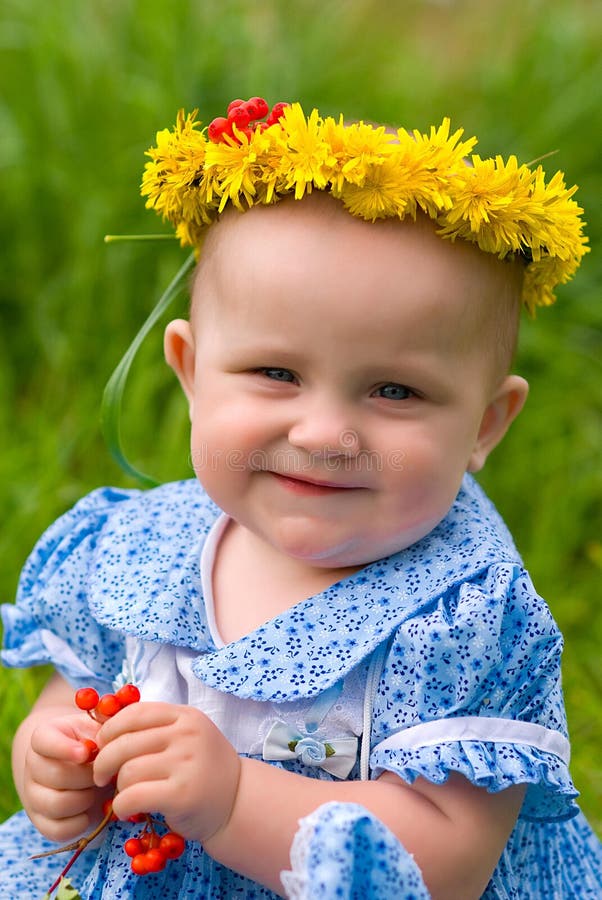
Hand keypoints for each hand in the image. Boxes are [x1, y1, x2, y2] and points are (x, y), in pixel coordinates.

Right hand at [23, 712, 103, 841]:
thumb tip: (109, 746)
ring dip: (85, 799)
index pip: (43, 741)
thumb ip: (103, 732)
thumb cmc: (94, 744)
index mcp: (44, 737)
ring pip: (56, 804)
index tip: (86, 753)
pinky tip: (89, 809)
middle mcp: (33, 766)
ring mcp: (33, 796)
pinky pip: (58, 830)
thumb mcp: (97, 729)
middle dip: (88, 776)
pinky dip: (80, 823)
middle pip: (57, 776)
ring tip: (95, 790)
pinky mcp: (41, 823)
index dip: (65, 748)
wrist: (82, 769)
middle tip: (102, 773)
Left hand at [94, 702, 240, 843]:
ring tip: (125, 793)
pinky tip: (126, 809)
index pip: (134, 713)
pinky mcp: (181, 795)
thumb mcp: (187, 736)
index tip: (103, 746)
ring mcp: (186, 763)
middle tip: (101, 776)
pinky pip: (133, 796)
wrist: (237, 801)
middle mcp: (187, 735)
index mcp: (185, 716)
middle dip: (103, 762)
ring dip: (117, 787)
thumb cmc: (203, 768)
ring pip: (127, 771)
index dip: (109, 730)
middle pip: (124, 743)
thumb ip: (155, 728)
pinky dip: (121, 805)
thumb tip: (105, 729)